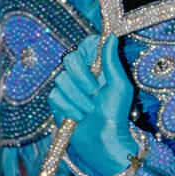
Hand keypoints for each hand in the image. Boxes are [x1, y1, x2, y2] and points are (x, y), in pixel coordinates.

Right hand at [48, 33, 137, 175]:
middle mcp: (82, 73)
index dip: (89, 49)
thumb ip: (112, 61)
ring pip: (61, 79)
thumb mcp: (119, 86)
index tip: (96, 62)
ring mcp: (68, 87)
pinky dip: (69, 108)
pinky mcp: (57, 101)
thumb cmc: (116, 112)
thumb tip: (110, 36)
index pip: (88, 44)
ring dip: (78, 98)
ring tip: (90, 109)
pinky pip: (55, 96)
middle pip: (70, 58)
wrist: (103, 138)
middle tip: (94, 91)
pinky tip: (79, 116)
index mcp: (99, 66)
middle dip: (82, 77)